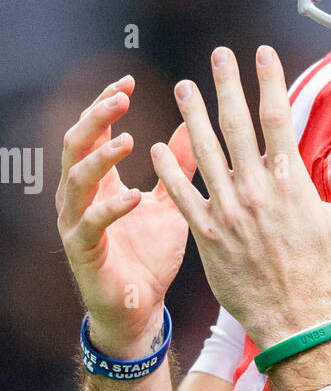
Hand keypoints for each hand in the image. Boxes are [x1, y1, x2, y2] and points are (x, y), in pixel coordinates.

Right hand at [56, 75, 197, 356]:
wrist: (140, 308)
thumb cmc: (150, 255)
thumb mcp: (170, 204)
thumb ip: (177, 167)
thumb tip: (196, 125)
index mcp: (100, 182)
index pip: (94, 132)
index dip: (104, 105)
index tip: (126, 82)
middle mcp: (81, 197)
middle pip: (75, 145)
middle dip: (95, 118)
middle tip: (119, 98)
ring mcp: (77, 223)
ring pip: (75, 180)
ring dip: (100, 158)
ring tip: (126, 140)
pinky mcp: (83, 252)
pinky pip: (90, 225)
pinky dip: (111, 209)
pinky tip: (134, 196)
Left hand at [150, 45, 330, 350]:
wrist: (296, 319)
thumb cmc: (326, 272)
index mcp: (291, 182)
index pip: (277, 118)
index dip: (268, 81)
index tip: (262, 54)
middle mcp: (255, 190)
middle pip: (236, 125)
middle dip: (226, 84)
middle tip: (218, 54)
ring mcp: (227, 212)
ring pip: (204, 152)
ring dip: (192, 116)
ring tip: (183, 86)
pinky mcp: (206, 235)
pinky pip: (182, 195)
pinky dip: (169, 170)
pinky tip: (158, 146)